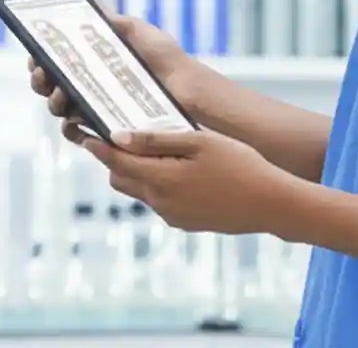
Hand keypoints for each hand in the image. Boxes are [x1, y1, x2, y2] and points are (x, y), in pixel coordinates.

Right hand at [28, 13, 200, 120]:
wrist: (189, 87)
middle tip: (43, 74)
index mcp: (91, 58)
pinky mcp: (104, 125)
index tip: (36, 52)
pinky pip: (76, 132)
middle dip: (39, 78)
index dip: (39, 56)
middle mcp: (87, 82)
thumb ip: (115, 22)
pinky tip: (72, 122)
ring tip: (62, 93)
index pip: (54, 57)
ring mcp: (93, 105)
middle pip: (48, 83)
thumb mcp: (140, 32)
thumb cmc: (166, 57)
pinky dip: (69, 128)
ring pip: (58, 106)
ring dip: (53, 100)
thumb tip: (91, 8)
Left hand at [69, 126, 293, 235]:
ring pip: (140, 191)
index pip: (115, 161)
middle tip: (123, 139)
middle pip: (121, 180)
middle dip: (116, 160)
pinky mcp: (184, 223)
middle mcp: (160, 201)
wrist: (271, 204)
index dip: (98, 147)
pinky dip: (159, 186)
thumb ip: (158, 139)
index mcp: (161, 178)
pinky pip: (160, 202)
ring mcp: (172, 215)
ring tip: (158, 152)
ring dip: (139, 173)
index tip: (86, 133)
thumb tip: (118, 136)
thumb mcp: (201, 141)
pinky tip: (182, 172)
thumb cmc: (240, 164)